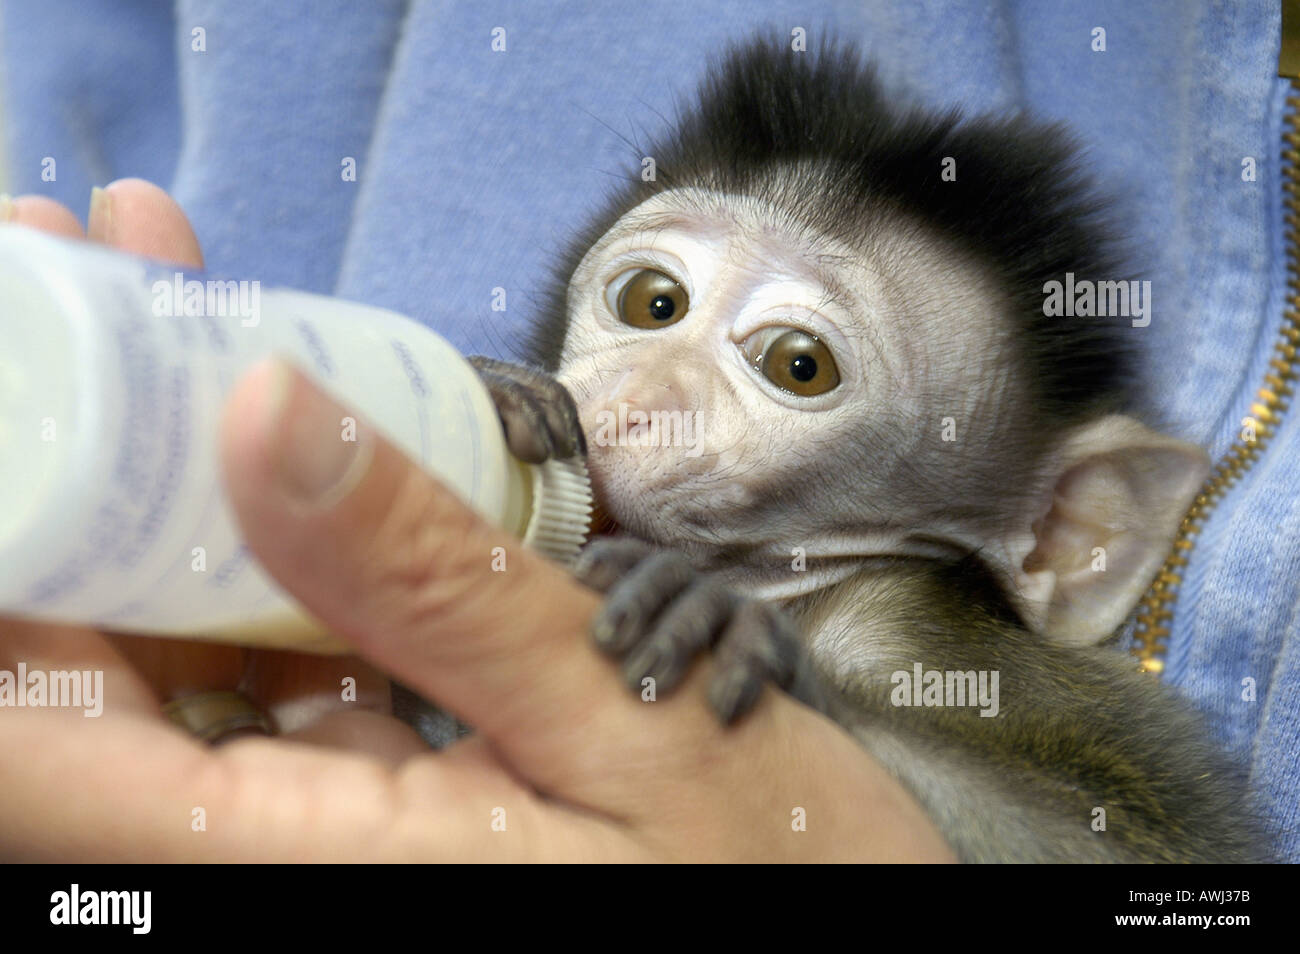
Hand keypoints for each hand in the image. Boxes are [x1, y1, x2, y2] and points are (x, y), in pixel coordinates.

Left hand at [0, 181, 955, 861]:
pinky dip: (265, 546)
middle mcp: (281, 859)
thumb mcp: (618, 715)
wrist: (852, 929)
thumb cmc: (777, 874)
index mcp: (308, 868)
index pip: (32, 749)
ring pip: (175, 652)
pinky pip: (272, 667)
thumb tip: (258, 413)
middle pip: (87, 674)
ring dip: (166, 481)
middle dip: (82, 468)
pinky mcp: (374, 792)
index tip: (32, 378)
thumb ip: (433, 583)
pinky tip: (288, 440)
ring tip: (179, 308)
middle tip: (92, 275)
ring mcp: (321, 829)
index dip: (7, 565)